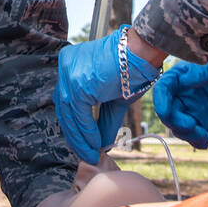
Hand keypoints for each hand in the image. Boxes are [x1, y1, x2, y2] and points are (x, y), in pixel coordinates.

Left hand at [56, 25, 159, 162]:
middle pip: (64, 108)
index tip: (82, 143)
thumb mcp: (114, 98)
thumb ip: (103, 120)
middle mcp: (65, 67)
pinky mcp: (78, 84)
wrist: (142, 52)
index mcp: (71, 65)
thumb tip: (101, 144)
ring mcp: (69, 74)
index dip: (74, 125)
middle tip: (86, 153)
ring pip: (70, 115)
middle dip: (75, 135)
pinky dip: (87, 132)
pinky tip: (95, 143)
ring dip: (81, 138)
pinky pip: (79, 115)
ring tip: (91, 154)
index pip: (66, 101)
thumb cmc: (133, 69)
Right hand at [152, 41, 207, 147]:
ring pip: (179, 127)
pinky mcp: (206, 121)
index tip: (166, 112)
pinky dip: (198, 141)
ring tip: (204, 134)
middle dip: (175, 122)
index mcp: (181, 76)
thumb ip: (203, 69)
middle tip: (191, 125)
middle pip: (168, 112)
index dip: (160, 102)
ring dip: (187, 134)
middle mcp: (184, 94)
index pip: (163, 90)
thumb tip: (186, 80)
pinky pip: (196, 136)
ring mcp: (194, 109)